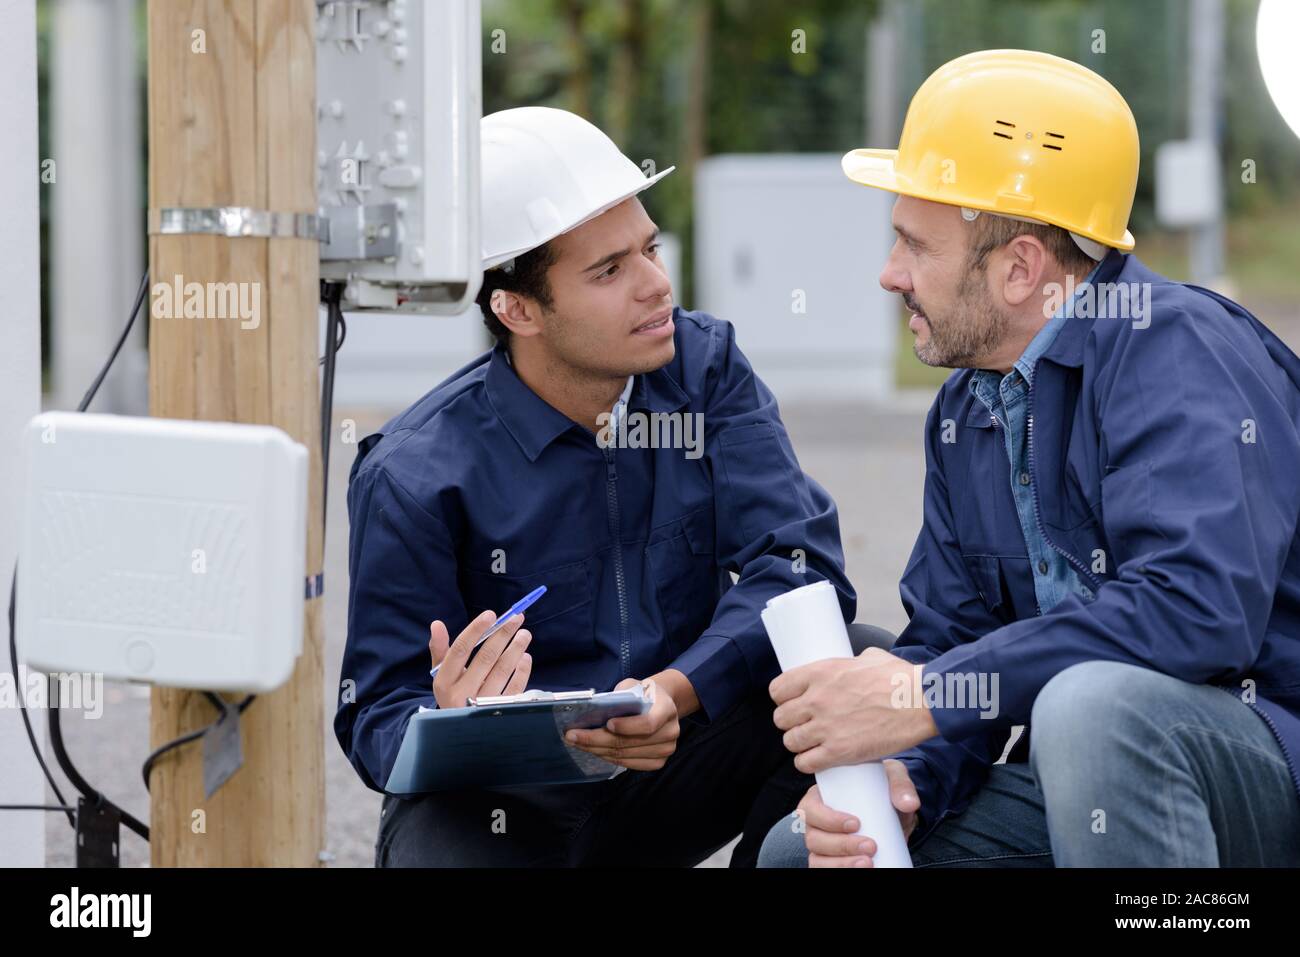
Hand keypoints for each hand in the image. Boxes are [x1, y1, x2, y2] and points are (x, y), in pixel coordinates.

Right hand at [429, 610, 532, 708]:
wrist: (457, 731)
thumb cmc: (452, 692)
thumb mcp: (441, 674)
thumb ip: (440, 649)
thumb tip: (437, 624)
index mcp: (444, 681)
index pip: (460, 649)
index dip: (476, 630)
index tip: (491, 614)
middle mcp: (460, 694)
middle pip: (485, 658)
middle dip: (503, 635)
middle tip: (517, 618)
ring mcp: (481, 705)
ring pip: (502, 672)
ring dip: (516, 650)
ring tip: (525, 634)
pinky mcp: (498, 713)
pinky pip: (514, 689)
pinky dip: (522, 671)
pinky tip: (525, 657)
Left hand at [564, 678, 679, 769]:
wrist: (661, 703)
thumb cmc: (643, 693)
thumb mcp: (633, 685)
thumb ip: (620, 696)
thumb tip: (595, 710)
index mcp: (666, 709)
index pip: (648, 724)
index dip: (626, 727)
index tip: (606, 723)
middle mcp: (670, 732)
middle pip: (629, 743)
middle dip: (596, 740)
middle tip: (573, 736)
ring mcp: (666, 750)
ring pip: (624, 755)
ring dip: (597, 750)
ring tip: (577, 743)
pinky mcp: (658, 762)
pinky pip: (628, 764)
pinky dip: (608, 757)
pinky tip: (593, 749)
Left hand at [770, 648, 937, 771]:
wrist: (922, 701)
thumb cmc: (900, 678)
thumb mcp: (868, 658)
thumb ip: (850, 663)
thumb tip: (851, 664)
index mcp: (820, 672)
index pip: (778, 689)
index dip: (783, 698)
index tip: (791, 703)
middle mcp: (817, 699)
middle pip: (781, 718)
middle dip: (790, 723)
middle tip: (804, 725)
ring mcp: (826, 726)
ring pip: (791, 742)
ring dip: (799, 745)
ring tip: (812, 744)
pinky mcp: (840, 751)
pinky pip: (806, 763)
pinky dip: (808, 764)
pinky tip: (818, 760)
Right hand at [798, 761, 919, 867]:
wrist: (892, 815)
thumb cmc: (881, 788)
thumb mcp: (891, 777)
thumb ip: (900, 785)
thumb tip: (909, 804)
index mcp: (819, 798)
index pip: (809, 808)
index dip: (827, 818)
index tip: (856, 823)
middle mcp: (815, 824)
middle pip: (814, 838)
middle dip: (842, 846)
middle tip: (871, 846)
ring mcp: (821, 846)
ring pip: (818, 860)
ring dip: (842, 864)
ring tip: (869, 863)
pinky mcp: (830, 861)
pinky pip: (823, 871)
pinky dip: (840, 872)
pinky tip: (861, 871)